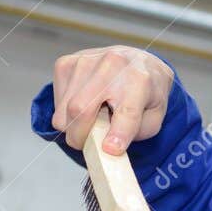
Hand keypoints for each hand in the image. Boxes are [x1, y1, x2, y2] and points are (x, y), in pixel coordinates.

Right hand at [51, 45, 173, 155]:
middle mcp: (112, 65)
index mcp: (140, 79)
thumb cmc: (145, 92)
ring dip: (73, 127)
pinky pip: (57, 104)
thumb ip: (135, 133)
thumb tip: (107, 146)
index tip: (110, 149)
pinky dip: (67, 113)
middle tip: (89, 144)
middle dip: (80, 137)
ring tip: (92, 119)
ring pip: (63, 112)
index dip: (118, 133)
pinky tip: (85, 103)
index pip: (127, 111)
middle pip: (80, 110)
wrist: (136, 61)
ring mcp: (85, 61)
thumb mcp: (154, 117)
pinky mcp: (65, 63)